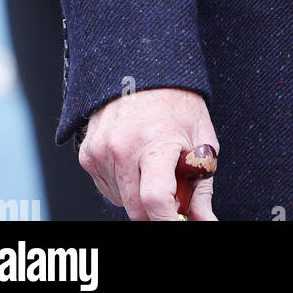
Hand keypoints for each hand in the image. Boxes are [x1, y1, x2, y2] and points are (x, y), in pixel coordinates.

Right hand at [79, 87, 217, 220]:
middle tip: (173, 192)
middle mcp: (123, 147)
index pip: (156, 199)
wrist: (143, 69)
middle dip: (157, 210)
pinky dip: (123, 185)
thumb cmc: (176, 102)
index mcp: (155, 141)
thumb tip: (204, 221)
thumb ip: (202, 186)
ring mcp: (101, 150)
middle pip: (137, 209)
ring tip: (154, 165)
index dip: (169, 221)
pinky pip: (107, 188)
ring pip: (121, 202)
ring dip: (139, 196)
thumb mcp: (200, 137)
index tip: (178, 223)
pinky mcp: (87, 153)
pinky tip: (135, 161)